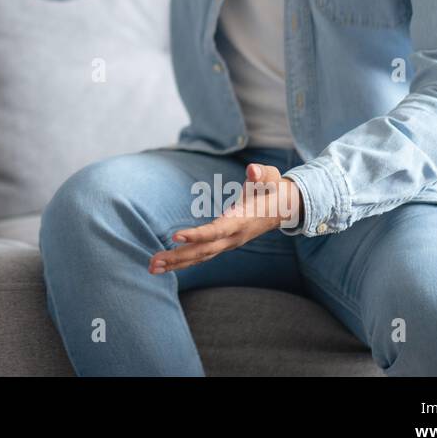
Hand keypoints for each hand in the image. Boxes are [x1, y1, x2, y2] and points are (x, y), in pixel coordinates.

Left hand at [148, 163, 302, 273]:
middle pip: (203, 251)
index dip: (198, 235)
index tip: (176, 236)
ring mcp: (228, 243)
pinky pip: (202, 255)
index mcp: (242, 221)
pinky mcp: (223, 244)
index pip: (217, 231)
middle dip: (178, 257)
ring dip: (176, 263)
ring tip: (153, 267)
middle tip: (153, 262)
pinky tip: (166, 264)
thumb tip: (253, 170)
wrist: (284, 208)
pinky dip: (184, 260)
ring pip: (200, 257)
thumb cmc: (272, 189)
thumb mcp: (271, 177)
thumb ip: (262, 174)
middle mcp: (233, 237)